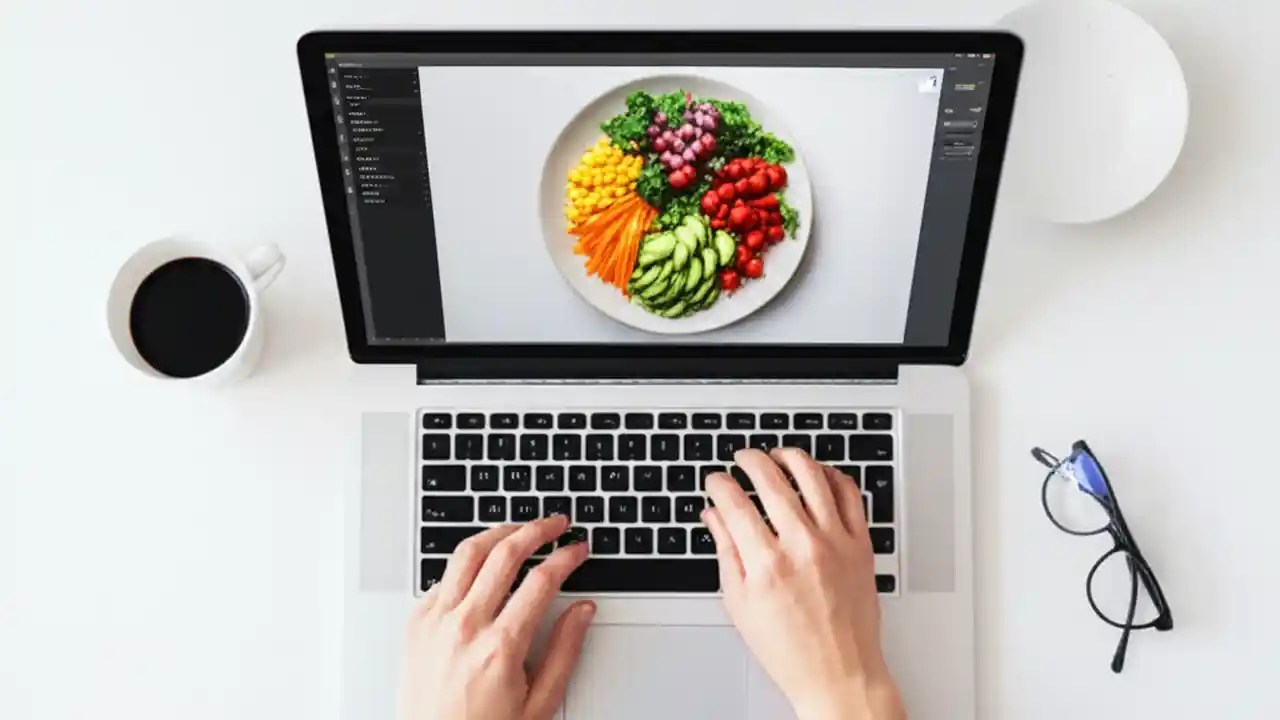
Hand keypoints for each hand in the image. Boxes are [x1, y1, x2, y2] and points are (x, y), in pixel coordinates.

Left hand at [398, 516, 595, 719]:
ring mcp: (435, 621)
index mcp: (501, 647)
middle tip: (555, 524)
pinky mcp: (416, 623)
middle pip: (505, 553)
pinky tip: (482, 565)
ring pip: (468, 552)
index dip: (566, 556)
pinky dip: (466, 563)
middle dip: (537, 529)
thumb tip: (583, 611)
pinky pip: (443, 577)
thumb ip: (565, 651)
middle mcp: (465, 627)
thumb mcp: (539, 704)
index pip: (542, 580)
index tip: (577, 549)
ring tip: (518, 528)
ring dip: (498, 532)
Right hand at [703, 449, 905, 719]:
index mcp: (766, 564)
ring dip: (790, 456)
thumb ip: (726, 552)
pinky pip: (850, 495)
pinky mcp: (861, 545)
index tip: (716, 481)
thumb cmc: (790, 649)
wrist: (839, 674)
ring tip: (778, 454)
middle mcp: (802, 546)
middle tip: (742, 458)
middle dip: (750, 460)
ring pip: (813, 477)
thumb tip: (714, 517)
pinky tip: (818, 474)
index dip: (719, 483)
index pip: (735, 502)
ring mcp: (836, 542)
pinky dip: (833, 475)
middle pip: (771, 480)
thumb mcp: (740, 604)